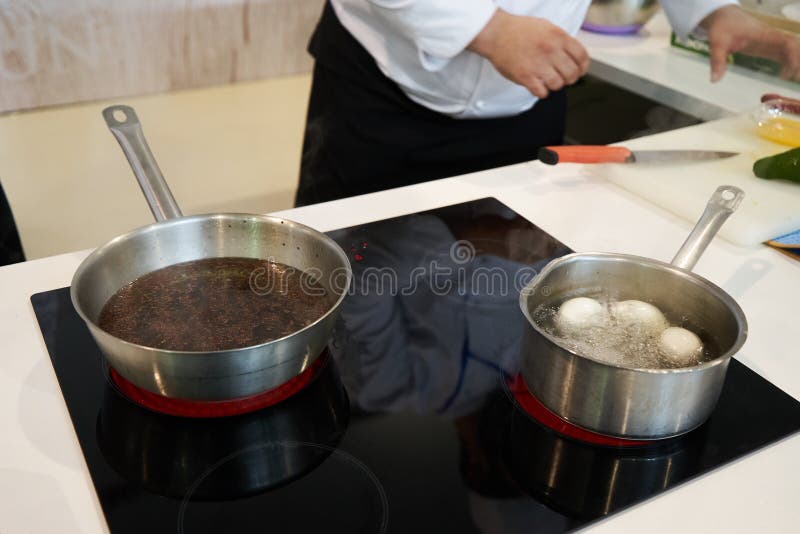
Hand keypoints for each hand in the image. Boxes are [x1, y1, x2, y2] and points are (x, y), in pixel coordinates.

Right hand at [468, 9, 589, 98]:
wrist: (496, 33)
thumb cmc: (519, 30)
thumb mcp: (546, 27)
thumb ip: (561, 40)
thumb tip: (573, 54)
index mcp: (558, 37)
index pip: (582, 56)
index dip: (583, 67)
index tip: (579, 71)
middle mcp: (550, 50)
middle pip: (572, 73)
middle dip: (569, 78)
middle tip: (563, 78)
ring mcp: (538, 64)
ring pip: (558, 84)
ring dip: (554, 85)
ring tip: (548, 81)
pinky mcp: (525, 77)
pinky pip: (542, 92)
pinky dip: (542, 92)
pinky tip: (538, 86)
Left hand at [702, 5, 799, 81]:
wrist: (723, 16)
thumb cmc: (722, 27)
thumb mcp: (717, 43)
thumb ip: (717, 61)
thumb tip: (714, 80)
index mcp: (762, 34)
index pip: (785, 41)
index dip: (793, 53)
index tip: (794, 67)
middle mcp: (770, 37)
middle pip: (792, 45)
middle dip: (798, 59)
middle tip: (798, 78)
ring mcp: (769, 41)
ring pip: (788, 49)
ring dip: (794, 61)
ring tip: (794, 79)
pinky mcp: (765, 46)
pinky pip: (781, 52)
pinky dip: (786, 62)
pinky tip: (784, 75)